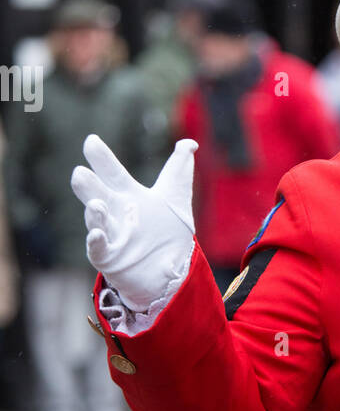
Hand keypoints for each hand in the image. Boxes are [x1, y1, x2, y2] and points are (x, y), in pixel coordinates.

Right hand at [70, 135, 196, 311]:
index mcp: (128, 196)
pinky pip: (98, 249)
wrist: (170, 270)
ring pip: (97, 221)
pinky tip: (96, 234)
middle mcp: (115, 213)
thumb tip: (190, 143)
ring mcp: (110, 235)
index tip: (91, 140)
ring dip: (94, 214)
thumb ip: (178, 171)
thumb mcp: (175, 200)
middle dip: (88, 185)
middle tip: (79, 172)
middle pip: (98, 194)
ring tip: (95, 204)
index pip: (113, 173)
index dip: (102, 158)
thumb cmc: (166, 233)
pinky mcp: (109, 258)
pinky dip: (96, 242)